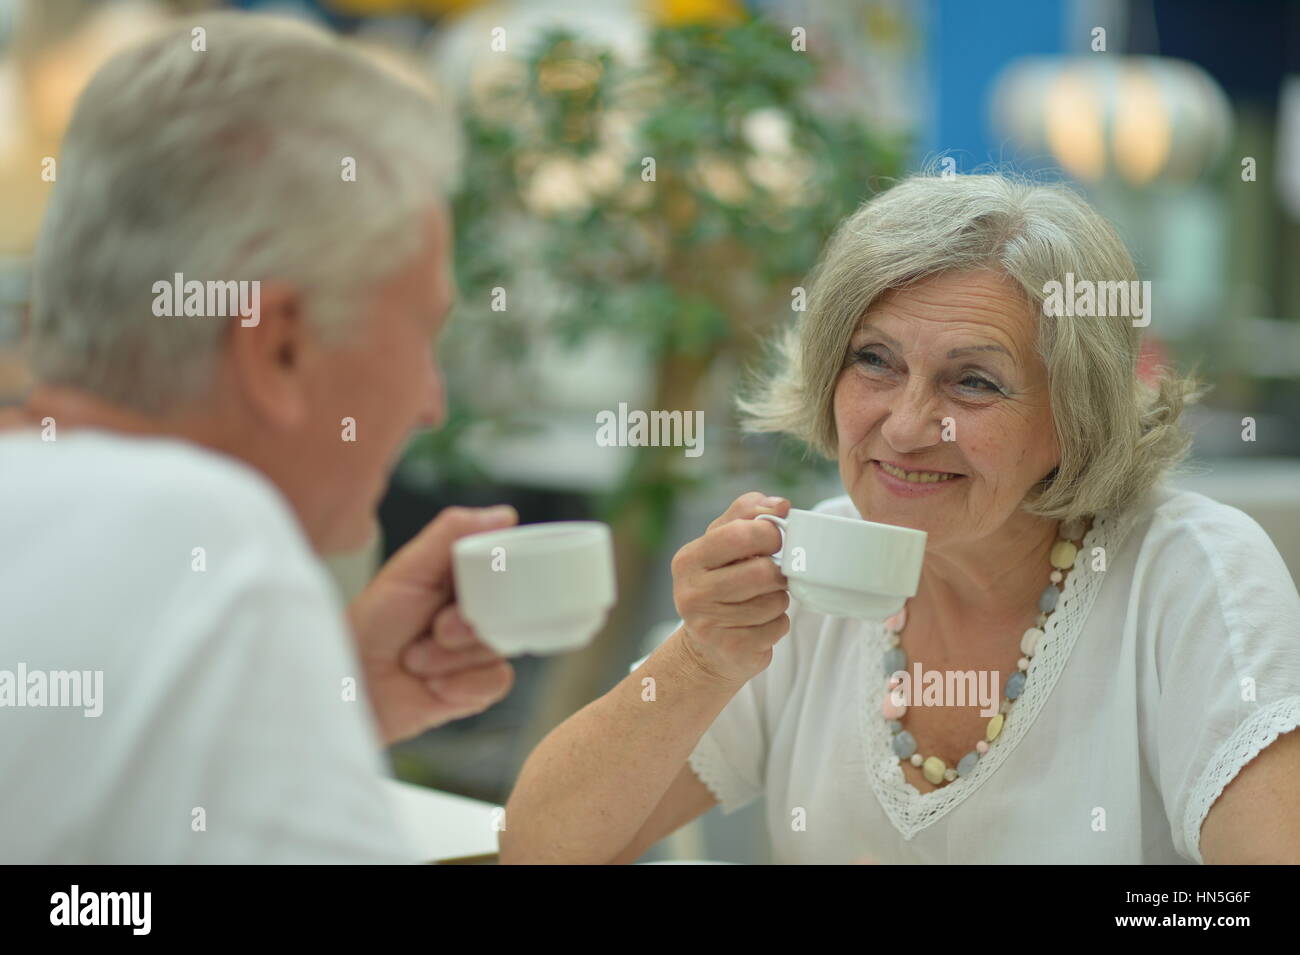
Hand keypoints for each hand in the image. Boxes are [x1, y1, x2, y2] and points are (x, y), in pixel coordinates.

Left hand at [347, 505, 517, 743]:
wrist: (352, 686)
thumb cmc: (370, 626)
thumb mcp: (408, 569)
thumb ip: (452, 534)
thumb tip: (505, 515)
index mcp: (464, 579)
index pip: (507, 570)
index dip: (495, 581)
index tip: (467, 591)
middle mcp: (477, 612)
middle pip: (508, 612)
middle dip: (463, 623)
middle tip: (435, 628)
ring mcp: (479, 650)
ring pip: (499, 647)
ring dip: (452, 657)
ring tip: (418, 658)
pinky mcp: (479, 687)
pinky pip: (496, 680)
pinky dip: (461, 685)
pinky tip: (433, 684)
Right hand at [670, 492, 791, 686]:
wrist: (705, 648)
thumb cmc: (719, 583)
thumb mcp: (722, 542)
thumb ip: (748, 514)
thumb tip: (780, 504)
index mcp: (689, 559)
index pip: (739, 534)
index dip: (770, 533)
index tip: (775, 540)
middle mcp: (692, 592)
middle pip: (762, 572)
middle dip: (778, 572)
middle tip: (774, 574)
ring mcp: (709, 625)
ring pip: (774, 601)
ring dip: (779, 599)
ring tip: (762, 600)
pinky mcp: (731, 649)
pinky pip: (777, 627)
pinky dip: (778, 624)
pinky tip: (760, 624)